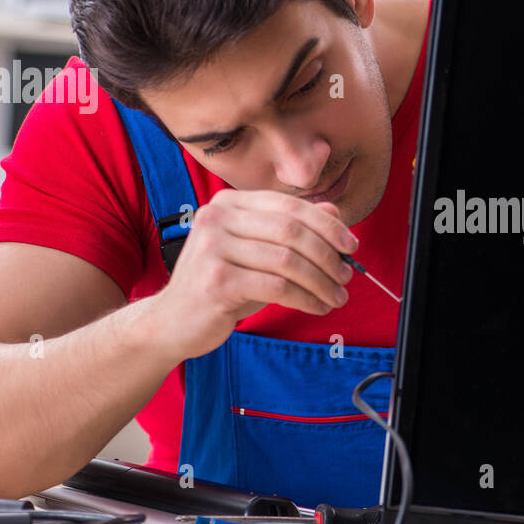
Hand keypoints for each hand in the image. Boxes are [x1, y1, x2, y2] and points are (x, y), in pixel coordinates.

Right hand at [148, 189, 358, 359]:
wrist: (172, 321)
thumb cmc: (222, 285)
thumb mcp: (257, 251)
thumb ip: (290, 229)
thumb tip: (335, 211)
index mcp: (229, 202)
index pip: (290, 206)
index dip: (327, 224)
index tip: (351, 245)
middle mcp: (217, 217)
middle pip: (292, 231)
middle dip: (327, 255)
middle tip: (346, 276)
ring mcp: (213, 247)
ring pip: (288, 260)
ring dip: (321, 281)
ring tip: (337, 297)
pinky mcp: (217, 280)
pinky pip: (277, 287)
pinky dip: (306, 299)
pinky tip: (318, 307)